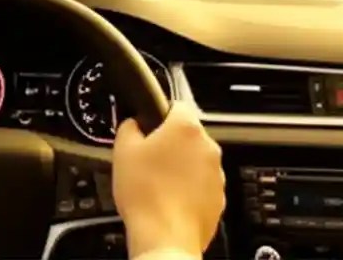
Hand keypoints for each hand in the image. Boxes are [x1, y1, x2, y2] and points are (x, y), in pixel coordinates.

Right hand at [113, 101, 224, 257]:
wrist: (165, 237)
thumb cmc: (146, 195)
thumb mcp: (123, 151)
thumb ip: (129, 127)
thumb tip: (133, 124)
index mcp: (186, 128)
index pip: (176, 105)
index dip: (160, 116)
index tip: (150, 128)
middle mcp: (207, 147)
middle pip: (187, 135)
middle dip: (170, 145)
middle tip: (148, 161)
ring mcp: (217, 173)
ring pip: (196, 161)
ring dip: (181, 168)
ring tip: (158, 185)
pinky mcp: (219, 197)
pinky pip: (202, 185)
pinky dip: (189, 190)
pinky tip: (170, 200)